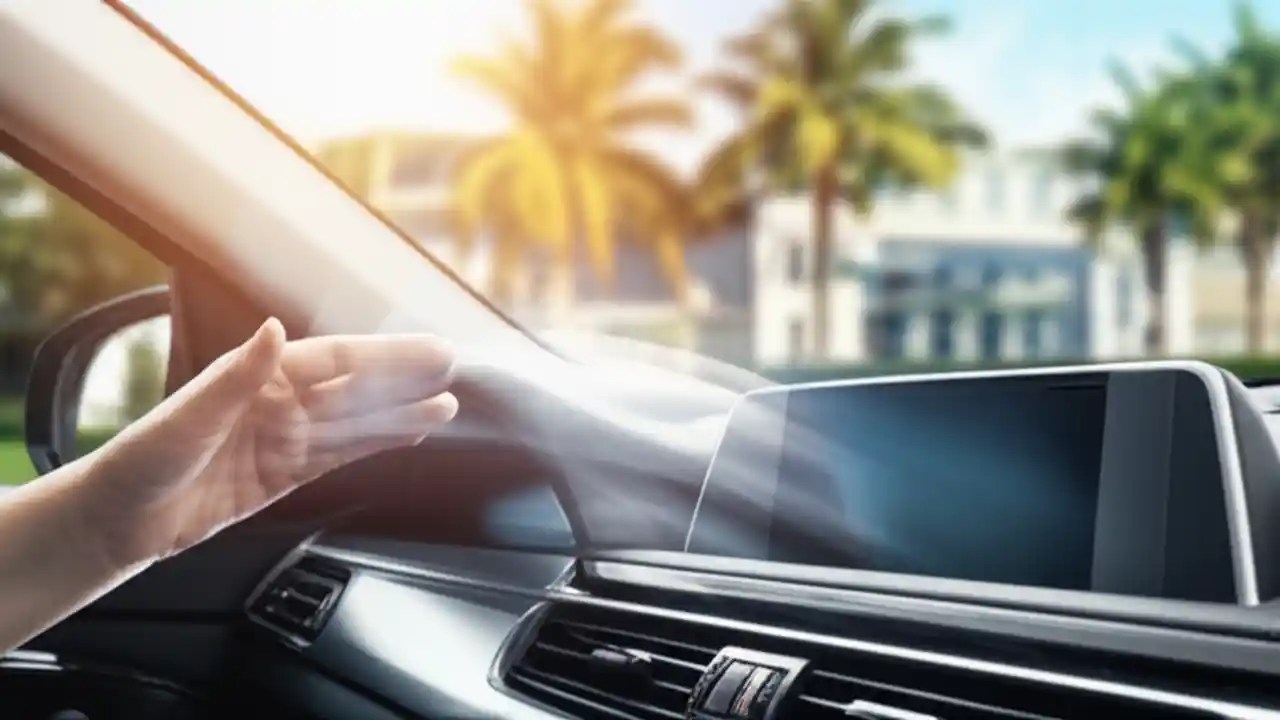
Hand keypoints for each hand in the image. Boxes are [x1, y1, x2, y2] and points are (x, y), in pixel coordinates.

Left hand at [79, 318, 456, 566]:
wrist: (121, 520)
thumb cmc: (143, 459)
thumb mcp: (190, 415)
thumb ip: (238, 375)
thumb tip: (275, 330)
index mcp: (258, 378)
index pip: (336, 361)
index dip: (385, 356)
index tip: (426, 351)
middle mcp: (278, 403)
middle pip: (355, 388)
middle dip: (403, 378)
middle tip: (451, 367)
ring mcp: (285, 439)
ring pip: (356, 424)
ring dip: (399, 415)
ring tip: (445, 407)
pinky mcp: (285, 475)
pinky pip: (341, 456)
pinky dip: (376, 446)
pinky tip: (406, 435)